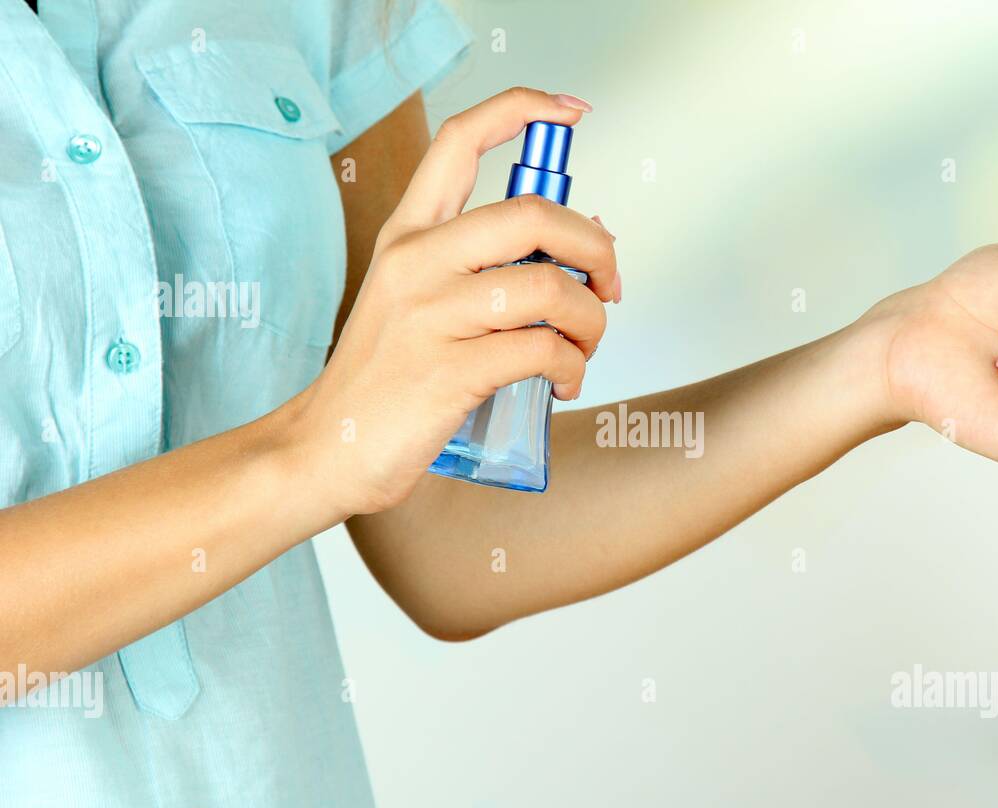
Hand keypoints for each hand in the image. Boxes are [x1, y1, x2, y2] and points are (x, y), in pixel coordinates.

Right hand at [288, 88, 617, 515]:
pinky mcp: (450, 373)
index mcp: (407, 234)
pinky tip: (564, 382)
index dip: (522, 111)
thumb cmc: (386, 377)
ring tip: (583, 348)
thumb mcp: (416, 299)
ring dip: (591, 322)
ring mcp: (431, 316)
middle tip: (609, 284)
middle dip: (597, 247)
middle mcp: (416, 262)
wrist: (329, 448)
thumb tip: (580, 248)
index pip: (460, 140)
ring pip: (550, 290)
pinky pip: (543, 352)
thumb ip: (482, 267)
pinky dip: (573, 367)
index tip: (571, 112)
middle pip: (532, 214)